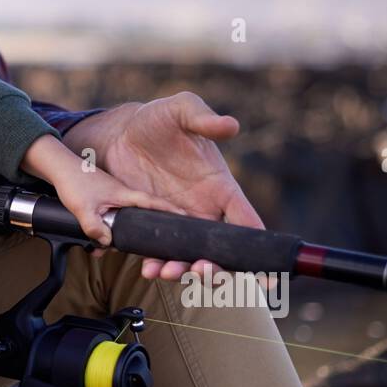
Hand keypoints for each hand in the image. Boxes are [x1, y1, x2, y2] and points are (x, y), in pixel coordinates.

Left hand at [20, 136, 172, 245]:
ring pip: (131, 224)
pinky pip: (116, 223)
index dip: (176, 215)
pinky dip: (111, 236)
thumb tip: (107, 243)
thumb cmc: (74, 182)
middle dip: (155, 237)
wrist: (60, 169)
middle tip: (163, 255)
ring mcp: (118, 201)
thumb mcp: (83, 207)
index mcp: (129, 195)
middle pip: (149, 218)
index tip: (195, 224)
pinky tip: (99, 247)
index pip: (159, 206)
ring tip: (121, 255)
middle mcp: (127, 198)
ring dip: (128, 240)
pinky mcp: (108, 204)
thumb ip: (94, 226)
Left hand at [64, 93, 262, 281]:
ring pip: (190, 257)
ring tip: (166, 271)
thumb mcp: (179, 110)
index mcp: (221, 189)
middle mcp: (204, 211)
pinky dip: (157, 264)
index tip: (267, 276)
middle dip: (216, 269)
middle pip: (221, 252)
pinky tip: (148, 267)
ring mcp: (178, 222)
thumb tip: (230, 125)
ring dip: (183, 270)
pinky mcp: (153, 226)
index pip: (249, 226)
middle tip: (201, 270)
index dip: (261, 253)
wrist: (119, 133)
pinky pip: (160, 252)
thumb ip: (203, 117)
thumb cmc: (156, 119)